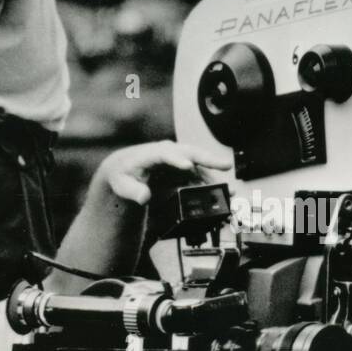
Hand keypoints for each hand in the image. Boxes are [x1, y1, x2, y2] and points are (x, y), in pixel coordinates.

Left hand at [92, 140, 232, 208]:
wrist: (128, 172)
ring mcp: (180, 162)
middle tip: (225, 165)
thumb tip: (144, 197)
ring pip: (201, 167)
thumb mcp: (122, 184)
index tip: (187, 166)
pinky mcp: (186, 172)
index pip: (165, 153)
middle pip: (192, 153)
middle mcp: (170, 153)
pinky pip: (201, 178)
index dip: (176, 159)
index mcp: (152, 153)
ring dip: (216, 178)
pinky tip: (222, 195)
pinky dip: (212, 187)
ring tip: (229, 190)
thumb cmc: (124, 176)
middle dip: (209, 159)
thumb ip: (132, 191)